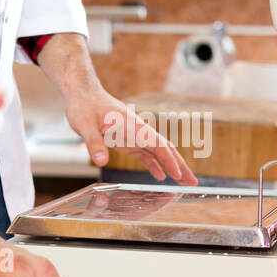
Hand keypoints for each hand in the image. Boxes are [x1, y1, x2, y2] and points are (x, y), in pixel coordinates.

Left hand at [65, 86, 197, 184]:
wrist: (83, 94)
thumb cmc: (84, 106)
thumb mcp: (84, 125)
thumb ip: (94, 142)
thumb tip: (101, 162)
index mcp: (132, 125)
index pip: (156, 144)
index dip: (168, 160)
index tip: (177, 175)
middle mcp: (138, 130)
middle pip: (165, 149)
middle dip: (180, 166)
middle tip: (193, 183)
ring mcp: (135, 135)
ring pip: (159, 153)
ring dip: (172, 167)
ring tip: (183, 183)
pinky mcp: (128, 140)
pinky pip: (146, 154)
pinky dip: (154, 165)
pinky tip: (160, 176)